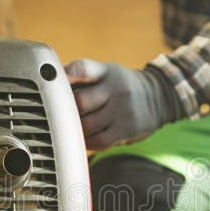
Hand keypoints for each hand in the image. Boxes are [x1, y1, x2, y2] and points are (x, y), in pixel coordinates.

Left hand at [65, 59, 180, 149]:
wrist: (159, 97)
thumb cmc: (122, 86)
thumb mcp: (108, 72)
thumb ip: (83, 78)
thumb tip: (51, 88)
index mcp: (107, 72)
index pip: (83, 68)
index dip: (66, 74)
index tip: (54, 80)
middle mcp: (115, 89)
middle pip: (81, 102)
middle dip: (68, 110)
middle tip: (61, 113)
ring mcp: (122, 110)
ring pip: (87, 125)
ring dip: (75, 128)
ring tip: (71, 127)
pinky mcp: (127, 129)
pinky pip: (99, 141)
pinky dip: (87, 142)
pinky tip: (84, 138)